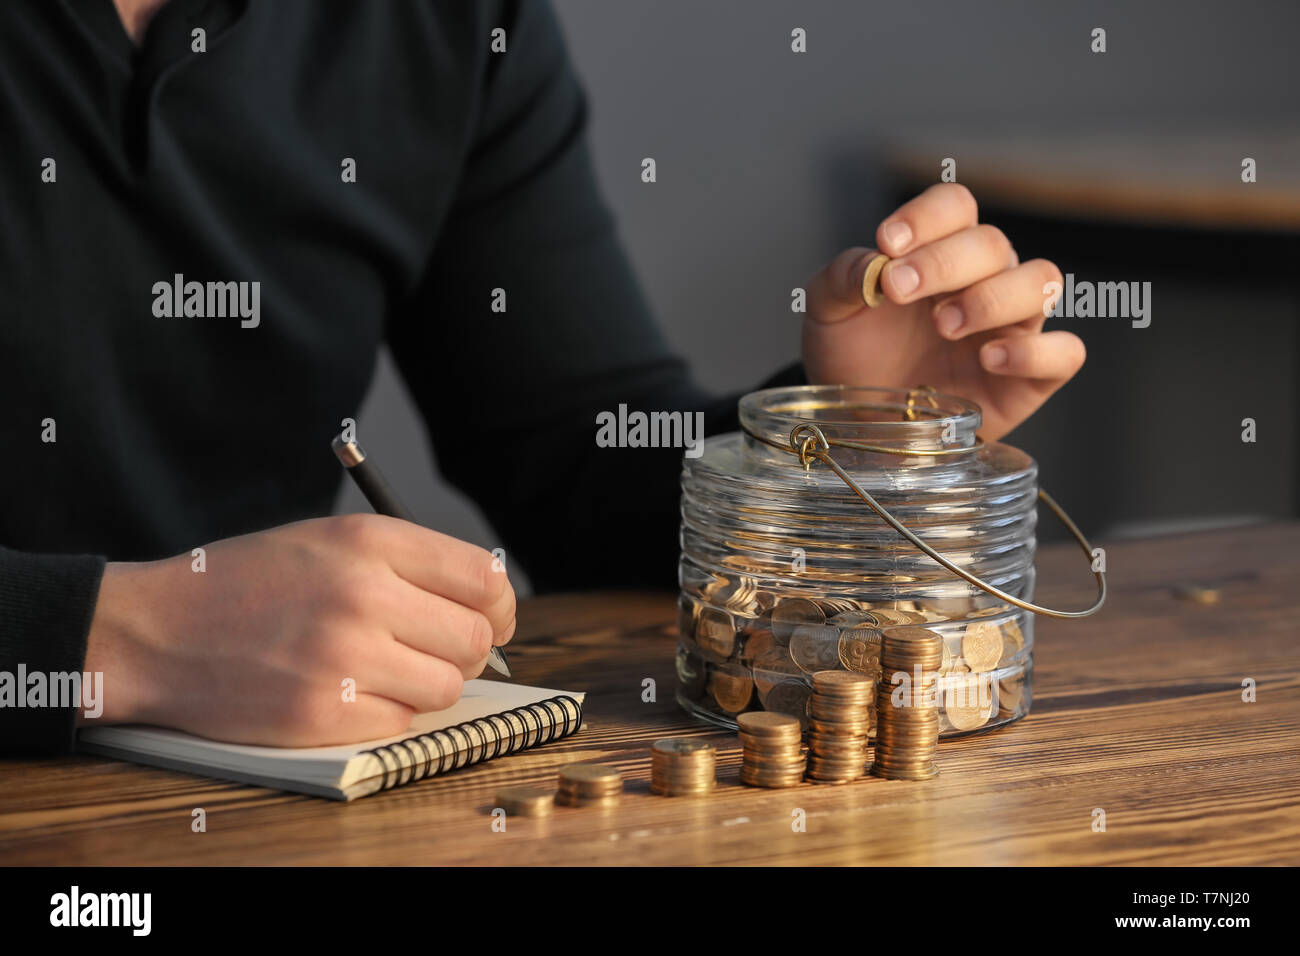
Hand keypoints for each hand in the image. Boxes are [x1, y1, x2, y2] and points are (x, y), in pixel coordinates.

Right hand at [82, 515, 515, 745]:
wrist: (156, 631)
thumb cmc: (249, 583)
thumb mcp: (328, 541)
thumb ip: (408, 563)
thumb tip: (489, 604)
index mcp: (368, 541)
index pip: (484, 578)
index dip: (499, 605)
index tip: (492, 617)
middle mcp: (363, 594)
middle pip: (477, 638)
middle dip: (469, 649)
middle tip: (436, 649)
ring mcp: (344, 658)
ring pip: (448, 686)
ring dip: (430, 684)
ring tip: (389, 669)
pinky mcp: (324, 714)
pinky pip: (403, 722)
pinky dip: (388, 712)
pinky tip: (350, 691)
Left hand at [802, 183, 1084, 440]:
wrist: (857, 421)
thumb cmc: (853, 356)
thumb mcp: (828, 312)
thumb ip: (844, 277)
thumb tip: (874, 263)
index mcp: (938, 251)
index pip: (955, 207)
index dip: (927, 216)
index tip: (888, 244)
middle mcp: (984, 279)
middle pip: (993, 244)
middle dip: (944, 262)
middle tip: (899, 291)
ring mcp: (1011, 326)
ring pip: (1042, 282)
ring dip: (993, 297)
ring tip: (945, 324)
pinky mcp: (1029, 378)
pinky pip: (1065, 353)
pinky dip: (1034, 351)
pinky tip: (989, 358)